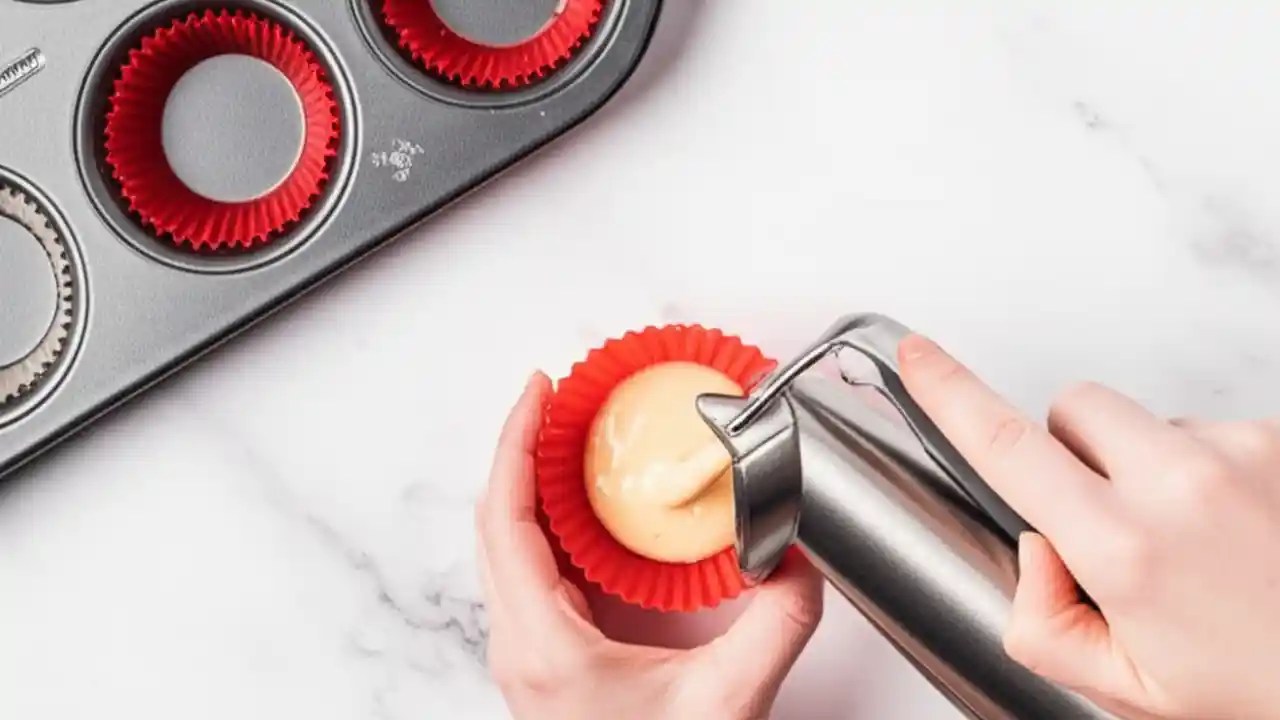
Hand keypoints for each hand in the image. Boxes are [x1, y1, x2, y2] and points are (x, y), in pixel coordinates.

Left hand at [477, 373, 823, 719]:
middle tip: (559, 400)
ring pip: (508, 545)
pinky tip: (589, 511)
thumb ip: (775, 625)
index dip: (516, 442)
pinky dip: (551, 524)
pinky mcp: (546, 661)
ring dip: (533, 484)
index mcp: (542, 643)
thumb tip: (800, 561)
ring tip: (569, 440)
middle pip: (497, 520)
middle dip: (523, 449)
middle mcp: (519, 644)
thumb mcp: (726, 704)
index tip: (538, 390)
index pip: (506, 516)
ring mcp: (527, 653)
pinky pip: (532, 571)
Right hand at [899, 335, 1279, 719]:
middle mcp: (1182, 484)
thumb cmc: (1257, 690)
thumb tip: (1038, 548)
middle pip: (1073, 409)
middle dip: (1068, 452)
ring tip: (1195, 543)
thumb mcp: (1121, 687)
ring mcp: (1241, 453)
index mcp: (1126, 548)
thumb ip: (1040, 621)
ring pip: (1143, 421)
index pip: (1008, 446)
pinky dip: (1205, 471)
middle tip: (1105, 523)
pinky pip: (1207, 432)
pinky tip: (1235, 531)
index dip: (949, 392)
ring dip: (1145, 466)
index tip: (918, 354)